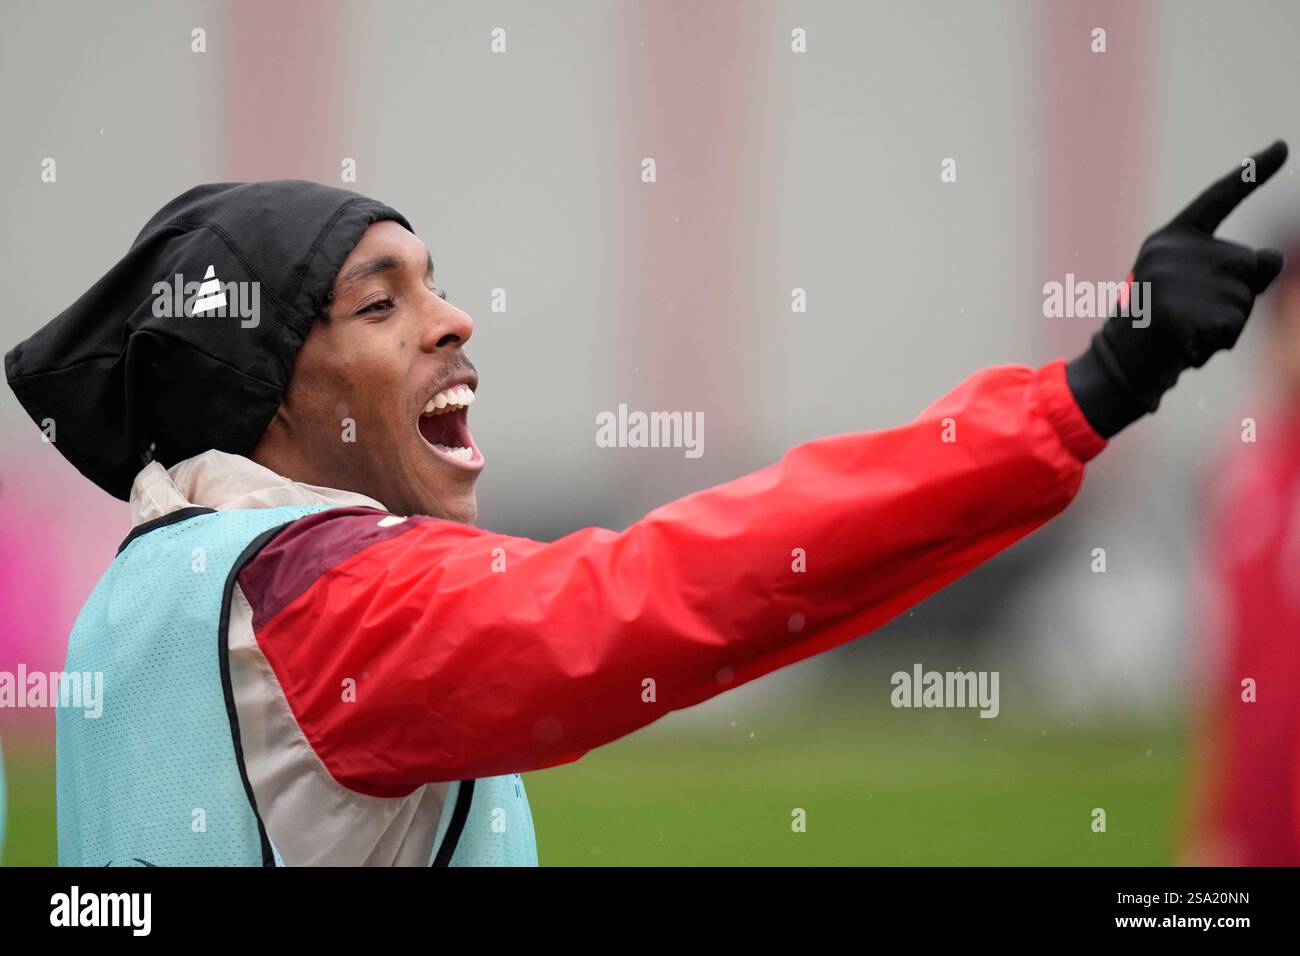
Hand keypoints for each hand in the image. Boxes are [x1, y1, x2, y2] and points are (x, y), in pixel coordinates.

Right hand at [1067, 140, 1287, 438]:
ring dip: (1228, 326)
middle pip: (1250, 265)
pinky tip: (1185, 347)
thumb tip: (1273, 256)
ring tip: (1188, 334)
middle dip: (1238, 299)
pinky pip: (1232, 327)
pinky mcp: (1179, 310)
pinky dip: (1217, 344)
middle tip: (1192, 319)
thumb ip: (1237, 272)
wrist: (1118, 366)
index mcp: (1171, 239)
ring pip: (1246, 300)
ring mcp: (1173, 279)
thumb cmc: (1161, 329)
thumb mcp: (1198, 291)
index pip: (1218, 199)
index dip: (1252, 173)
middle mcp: (1172, 251)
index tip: (1281, 146)